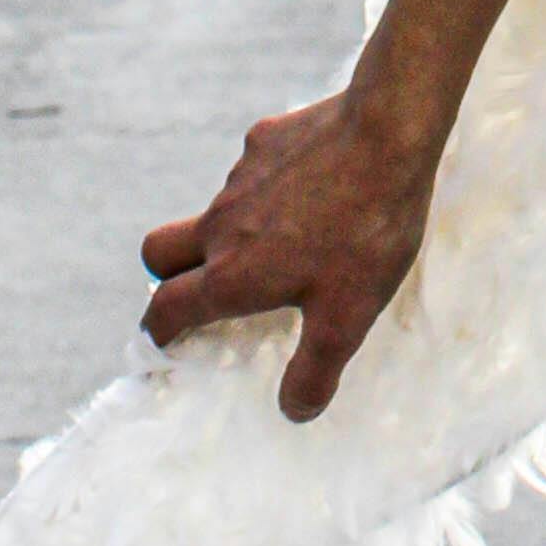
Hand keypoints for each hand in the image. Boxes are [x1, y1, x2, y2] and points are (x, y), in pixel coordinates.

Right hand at [139, 86, 438, 417]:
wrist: (387, 134)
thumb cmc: (366, 232)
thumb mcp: (348, 318)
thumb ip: (314, 370)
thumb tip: (292, 411)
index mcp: (231, 274)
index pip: (166, 310)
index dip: (158, 333)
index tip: (164, 344)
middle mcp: (221, 225)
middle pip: (159, 252)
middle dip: (168, 276)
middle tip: (204, 292)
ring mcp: (239, 178)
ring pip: (214, 213)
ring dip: (229, 234)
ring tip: (287, 245)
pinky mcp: (264, 141)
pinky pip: (252, 175)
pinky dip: (266, 192)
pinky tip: (315, 193)